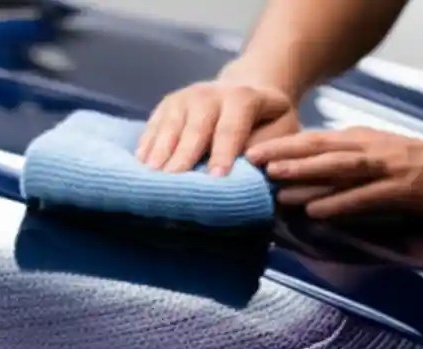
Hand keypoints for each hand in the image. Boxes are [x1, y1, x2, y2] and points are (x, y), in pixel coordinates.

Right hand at [136, 80, 300, 175]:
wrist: (244, 92)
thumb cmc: (267, 122)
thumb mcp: (281, 130)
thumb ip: (268, 149)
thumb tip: (250, 170)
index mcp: (243, 97)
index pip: (231, 128)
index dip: (223, 154)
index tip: (216, 178)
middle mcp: (209, 93)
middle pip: (195, 129)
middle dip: (184, 157)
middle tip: (174, 182)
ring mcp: (183, 98)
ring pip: (169, 128)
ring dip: (159, 155)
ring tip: (151, 179)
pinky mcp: (165, 106)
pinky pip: (152, 130)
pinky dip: (146, 150)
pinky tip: (141, 169)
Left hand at [247, 127, 422, 218]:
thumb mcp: (380, 157)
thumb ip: (347, 166)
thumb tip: (305, 181)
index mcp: (363, 141)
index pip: (316, 140)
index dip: (284, 144)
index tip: (252, 151)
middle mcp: (371, 150)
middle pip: (321, 149)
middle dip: (285, 154)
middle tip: (251, 161)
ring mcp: (388, 169)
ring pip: (340, 169)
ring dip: (307, 174)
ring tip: (275, 182)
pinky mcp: (404, 192)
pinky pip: (366, 198)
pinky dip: (340, 204)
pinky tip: (316, 212)